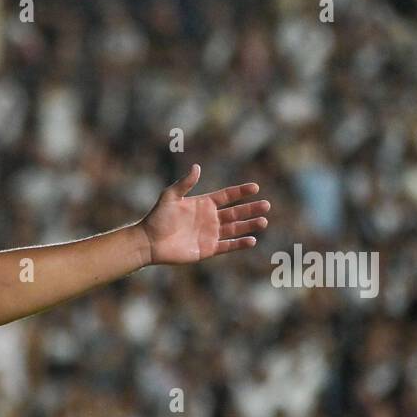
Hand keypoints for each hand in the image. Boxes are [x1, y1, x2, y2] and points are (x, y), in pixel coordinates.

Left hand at [137, 164, 268, 264]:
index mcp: (203, 204)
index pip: (227, 196)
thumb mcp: (170, 197)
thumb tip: (197, 167)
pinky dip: (239, 244)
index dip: (240, 192)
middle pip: (236, 212)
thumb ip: (185, 183)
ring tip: (263, 221)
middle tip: (267, 205)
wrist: (149, 241)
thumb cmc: (157, 218)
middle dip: (251, 209)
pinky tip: (251, 241)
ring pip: (234, 229)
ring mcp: (210, 234)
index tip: (255, 188)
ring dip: (249, 226)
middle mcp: (209, 218)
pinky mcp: (207, 249)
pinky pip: (227, 246)